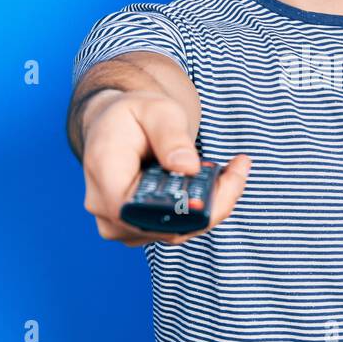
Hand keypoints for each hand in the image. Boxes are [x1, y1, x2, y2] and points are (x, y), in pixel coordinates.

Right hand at [80, 89, 250, 245]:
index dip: (184, 207)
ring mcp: (119, 224)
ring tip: (233, 171)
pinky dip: (202, 210)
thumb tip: (188, 167)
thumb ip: (171, 136)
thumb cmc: (133, 115)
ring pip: (177, 231)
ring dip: (212, 206)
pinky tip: (216, 183)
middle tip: (238, 169)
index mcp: (104, 172)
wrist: (116, 127)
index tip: (220, 181)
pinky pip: (176, 229)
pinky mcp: (137, 229)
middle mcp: (105, 208)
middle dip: (212, 202)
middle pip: (166, 225)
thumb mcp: (155, 109)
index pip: (140, 209)